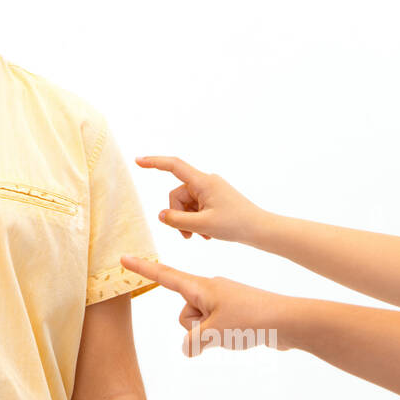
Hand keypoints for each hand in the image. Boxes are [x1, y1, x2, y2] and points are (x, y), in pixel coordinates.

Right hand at [121, 255, 289, 355]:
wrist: (289, 320)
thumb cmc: (250, 320)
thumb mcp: (214, 333)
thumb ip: (192, 342)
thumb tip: (188, 348)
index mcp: (201, 286)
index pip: (165, 276)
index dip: (143, 269)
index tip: (123, 258)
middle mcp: (209, 289)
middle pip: (185, 312)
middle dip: (195, 327)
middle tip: (220, 330)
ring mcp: (223, 300)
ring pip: (200, 322)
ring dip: (210, 333)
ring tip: (234, 333)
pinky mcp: (235, 311)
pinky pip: (216, 325)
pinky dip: (222, 334)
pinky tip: (241, 335)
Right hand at [135, 155, 269, 244]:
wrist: (261, 230)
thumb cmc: (236, 225)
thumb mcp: (203, 225)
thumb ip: (177, 220)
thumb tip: (160, 215)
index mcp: (203, 182)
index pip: (174, 166)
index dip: (154, 162)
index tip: (138, 161)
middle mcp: (206, 182)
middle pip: (177, 195)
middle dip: (178, 216)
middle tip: (188, 236)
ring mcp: (210, 191)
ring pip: (185, 205)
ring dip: (188, 222)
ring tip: (201, 237)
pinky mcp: (214, 199)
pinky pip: (195, 208)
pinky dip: (197, 221)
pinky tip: (207, 235)